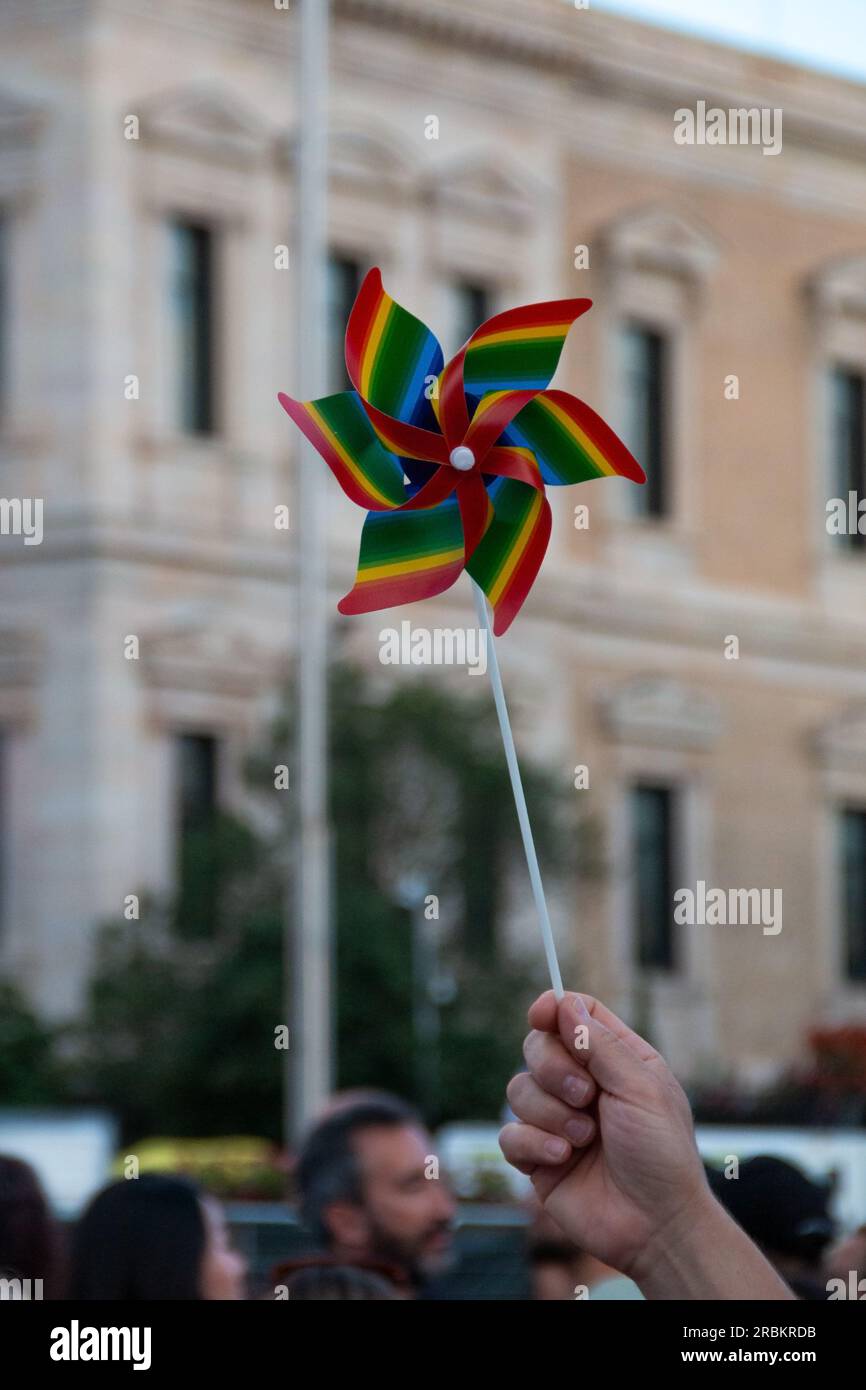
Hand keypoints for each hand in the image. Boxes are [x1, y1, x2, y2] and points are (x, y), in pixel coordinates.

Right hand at [500, 991, 710, 1278]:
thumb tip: (563, 1003)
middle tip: (585, 1098)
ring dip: (550, 1114)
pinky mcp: (538, 1158)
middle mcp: (584, 1086)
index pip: (575, 1014)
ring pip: (518, 1089)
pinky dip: (534, 1145)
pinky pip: (509, 1135)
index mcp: (616, 1060)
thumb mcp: (641, 1088)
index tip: (541, 1013)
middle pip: (538, 1046)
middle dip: (554, 1069)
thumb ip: (599, 1044)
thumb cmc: (662, 1155)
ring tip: (584, 1140)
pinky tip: (563, 1160)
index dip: (554, 1007)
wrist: (656, 1226)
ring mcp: (558, 1121)